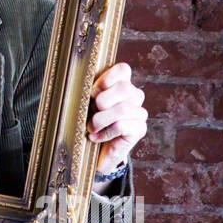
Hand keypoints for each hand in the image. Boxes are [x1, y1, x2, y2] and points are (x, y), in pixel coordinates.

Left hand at [87, 61, 146, 178]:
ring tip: (91, 128)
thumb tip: (82, 83)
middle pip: (124, 88)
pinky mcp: (140, 130)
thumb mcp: (87, 103)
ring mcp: (140, 113)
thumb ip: (90, 90)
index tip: (93, 92)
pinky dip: (104, 133)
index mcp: (122, 84)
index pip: (123, 69)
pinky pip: (121, 126)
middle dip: (102, 101)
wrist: (96, 152)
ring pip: (122, 109)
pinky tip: (96, 137)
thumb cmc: (89, 122)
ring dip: (100, 120)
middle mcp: (135, 96)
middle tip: (91, 112)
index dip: (106, 79)